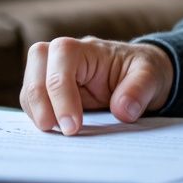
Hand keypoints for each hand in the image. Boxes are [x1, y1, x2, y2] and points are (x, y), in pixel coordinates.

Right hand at [20, 37, 173, 135]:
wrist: (142, 78)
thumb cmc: (144, 72)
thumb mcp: (152, 77)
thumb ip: (139, 90)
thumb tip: (122, 111)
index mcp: (90, 48)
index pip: (63, 55)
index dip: (62, 91)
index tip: (73, 126)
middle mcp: (66, 55)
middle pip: (37, 61)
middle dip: (40, 98)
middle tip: (54, 129)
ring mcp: (55, 70)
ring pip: (30, 81)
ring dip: (36, 109)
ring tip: (54, 134)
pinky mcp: (51, 90)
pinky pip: (33, 99)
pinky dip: (37, 115)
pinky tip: (52, 131)